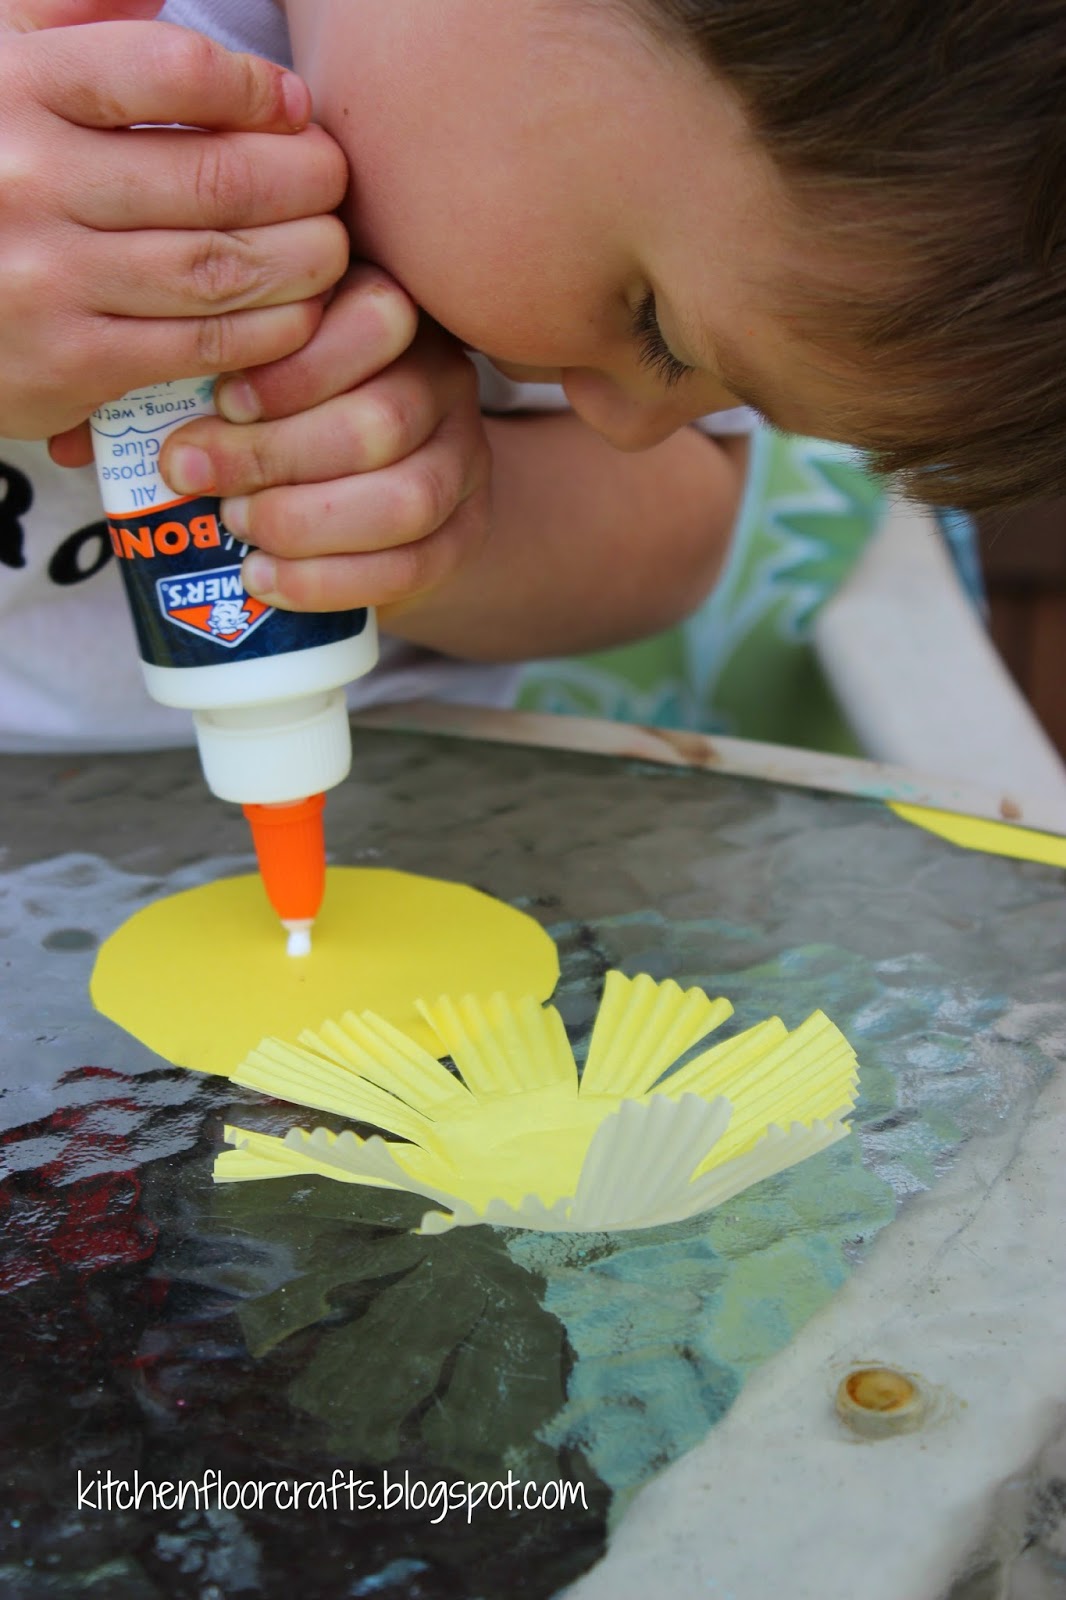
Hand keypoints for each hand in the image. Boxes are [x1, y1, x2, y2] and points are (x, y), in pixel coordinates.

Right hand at [0, 0, 348, 444]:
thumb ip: (72, 16)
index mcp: (21, 88)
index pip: (170, 71)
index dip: (254, 90)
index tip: (293, 108)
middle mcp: (33, 180)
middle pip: (215, 179)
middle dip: (303, 180)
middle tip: (333, 183)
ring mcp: (50, 278)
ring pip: (219, 267)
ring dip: (301, 261)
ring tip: (331, 249)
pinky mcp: (71, 363)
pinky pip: (199, 344)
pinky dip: (267, 331)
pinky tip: (297, 313)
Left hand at [156, 267, 492, 613]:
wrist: (370, 485)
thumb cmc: (282, 412)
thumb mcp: (250, 371)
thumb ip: (194, 375)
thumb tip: (89, 438)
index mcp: (393, 311)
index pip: (374, 321)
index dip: (294, 367)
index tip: (221, 399)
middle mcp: (442, 379)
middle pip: (382, 418)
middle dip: (275, 455)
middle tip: (194, 474)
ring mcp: (464, 458)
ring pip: (408, 498)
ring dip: (306, 522)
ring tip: (237, 528)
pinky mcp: (467, 531)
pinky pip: (416, 565)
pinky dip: (332, 582)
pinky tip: (266, 580)